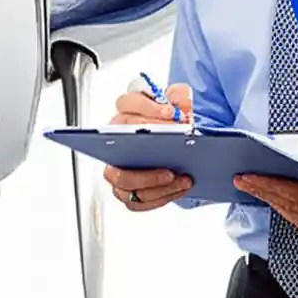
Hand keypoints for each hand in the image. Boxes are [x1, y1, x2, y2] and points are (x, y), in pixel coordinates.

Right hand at [102, 82, 194, 210]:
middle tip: (171, 167)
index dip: (146, 108)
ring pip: (124, 182)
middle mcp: (114, 142)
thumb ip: (180, 97)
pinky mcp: (126, 191)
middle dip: (143, 163)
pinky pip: (138, 201)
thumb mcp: (178, 103)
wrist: (173, 146)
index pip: (126, 103)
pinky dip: (160, 197)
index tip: (171, 114)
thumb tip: (182, 106)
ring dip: (155, 185)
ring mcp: (116, 169)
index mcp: (125, 115)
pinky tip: (180, 188)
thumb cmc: (169, 125)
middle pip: (115, 152)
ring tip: (183, 179)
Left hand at [233, 159, 297, 245]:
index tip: (249, 176)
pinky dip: (283, 208)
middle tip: (241, 179)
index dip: (269, 184)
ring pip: (289, 214)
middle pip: (286, 204)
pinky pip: (297, 221)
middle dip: (261, 191)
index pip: (293, 193)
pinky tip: (272, 198)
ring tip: (251, 186)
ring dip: (269, 199)